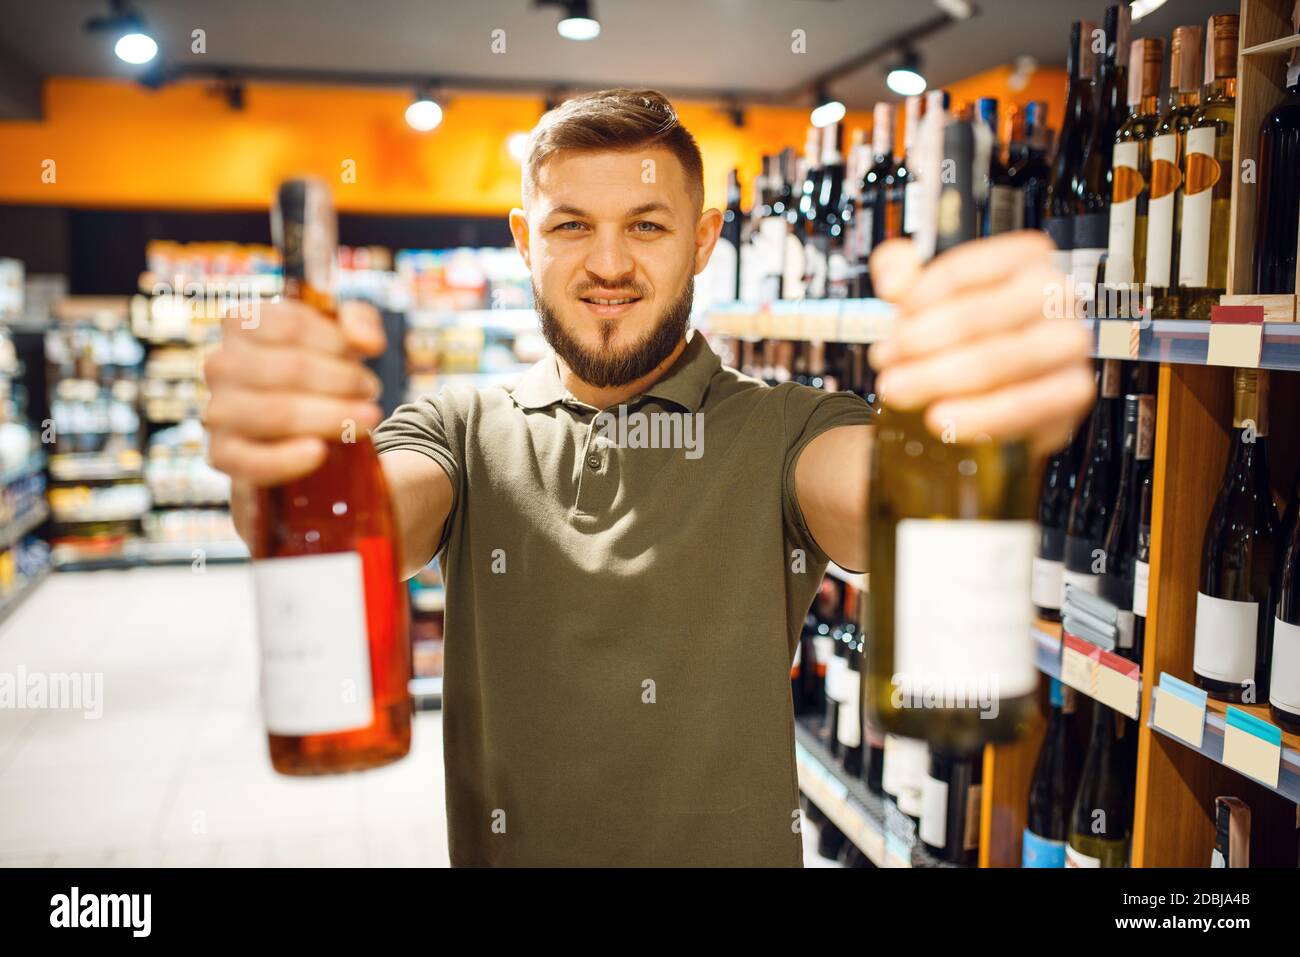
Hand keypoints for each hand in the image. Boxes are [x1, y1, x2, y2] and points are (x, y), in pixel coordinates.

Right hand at [205, 299, 385, 486]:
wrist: (298, 429)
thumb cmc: (320, 371)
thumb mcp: (341, 337)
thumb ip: (359, 323)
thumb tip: (368, 342)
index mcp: (242, 324)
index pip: (291, 325)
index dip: (338, 343)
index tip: (370, 357)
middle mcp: (221, 364)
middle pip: (289, 369)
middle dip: (343, 381)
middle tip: (371, 393)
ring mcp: (218, 410)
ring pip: (275, 412)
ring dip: (330, 416)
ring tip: (366, 419)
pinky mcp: (223, 455)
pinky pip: (250, 460)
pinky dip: (286, 458)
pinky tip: (319, 452)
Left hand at [867, 232, 1093, 455]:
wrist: (992, 393)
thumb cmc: (964, 337)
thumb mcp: (927, 295)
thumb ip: (902, 270)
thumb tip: (894, 281)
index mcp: (1024, 260)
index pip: (965, 270)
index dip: (919, 297)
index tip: (894, 319)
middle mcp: (1055, 295)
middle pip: (977, 315)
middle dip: (920, 342)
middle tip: (885, 362)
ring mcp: (1069, 342)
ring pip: (1000, 359)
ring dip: (938, 378)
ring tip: (899, 390)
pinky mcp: (1073, 391)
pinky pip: (1026, 405)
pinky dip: (978, 414)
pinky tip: (940, 418)